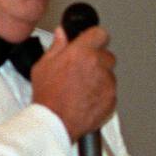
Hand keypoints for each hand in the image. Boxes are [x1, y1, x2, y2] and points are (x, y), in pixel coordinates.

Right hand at [31, 25, 116, 141]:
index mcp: (82, 52)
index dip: (95, 37)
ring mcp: (107, 83)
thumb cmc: (48, 97)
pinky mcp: (112, 99)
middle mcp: (98, 65)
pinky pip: (110, 91)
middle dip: (97, 60)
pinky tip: (86, 98)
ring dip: (100, 78)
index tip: (92, 41)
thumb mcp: (43, 65)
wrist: (56, 122)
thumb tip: (62, 34)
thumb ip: (57, 46)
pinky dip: (102, 94)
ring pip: (109, 74)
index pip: (99, 33)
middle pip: (106, 55)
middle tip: (82, 71)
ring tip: (81, 88)